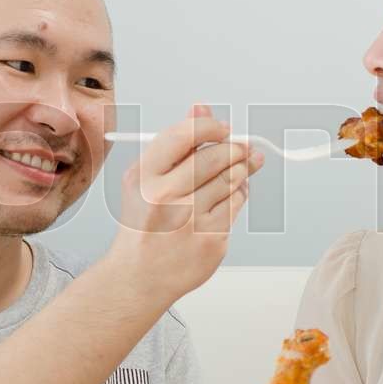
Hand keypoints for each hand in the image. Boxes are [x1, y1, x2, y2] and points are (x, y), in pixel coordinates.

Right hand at [105, 104, 263, 304]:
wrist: (140, 275)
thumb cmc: (144, 222)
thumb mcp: (145, 178)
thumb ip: (174, 144)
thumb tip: (202, 107)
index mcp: (145, 176)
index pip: (187, 135)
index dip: (212, 126)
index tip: (224, 128)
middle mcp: (166, 197)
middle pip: (216, 157)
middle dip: (235, 149)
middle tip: (243, 147)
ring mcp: (191, 220)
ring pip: (232, 180)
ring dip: (241, 170)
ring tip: (241, 167)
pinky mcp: (211, 240)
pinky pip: (237, 205)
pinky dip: (238, 196)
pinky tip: (229, 196)